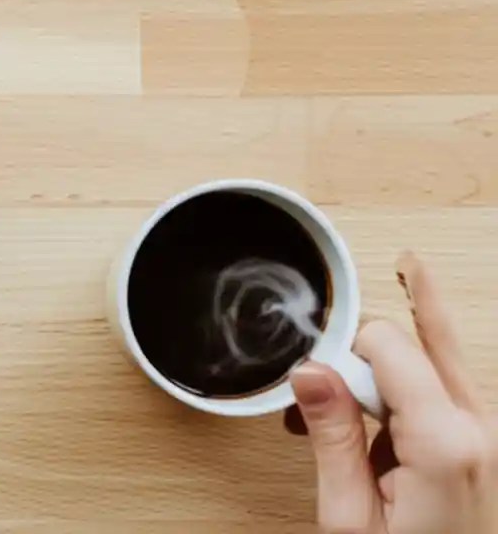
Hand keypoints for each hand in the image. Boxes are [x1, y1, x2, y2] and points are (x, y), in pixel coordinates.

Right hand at [287, 253, 496, 533]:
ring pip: (443, 360)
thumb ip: (333, 436)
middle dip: (395, 316)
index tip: (311, 374)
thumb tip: (312, 372)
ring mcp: (493, 440)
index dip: (342, 347)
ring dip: (393, 365)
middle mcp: (483, 432)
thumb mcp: (351, 517)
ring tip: (339, 398)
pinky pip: (448, 396)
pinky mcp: (489, 451)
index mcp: (447, 444)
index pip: (391, 344)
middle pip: (434, 336)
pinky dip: (411, 394)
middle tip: (390, 280)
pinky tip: (373, 422)